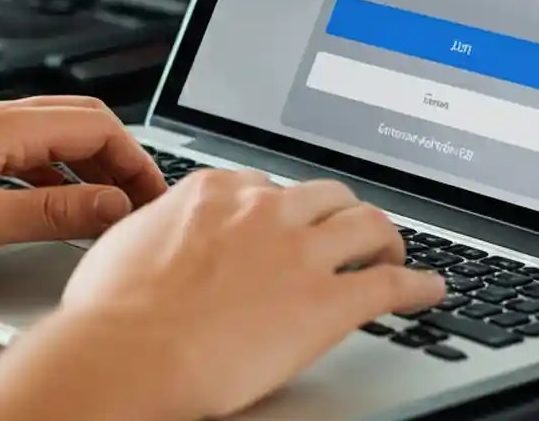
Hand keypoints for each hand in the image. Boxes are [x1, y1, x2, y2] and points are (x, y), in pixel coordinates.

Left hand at [0, 96, 165, 276]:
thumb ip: (52, 213)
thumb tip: (110, 203)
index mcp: (1, 127)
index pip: (95, 127)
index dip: (134, 160)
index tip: (152, 193)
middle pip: (78, 122)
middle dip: (118, 158)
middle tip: (139, 196)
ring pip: (50, 136)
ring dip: (86, 166)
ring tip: (105, 204)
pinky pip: (22, 151)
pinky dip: (52, 174)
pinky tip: (50, 203)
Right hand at [0, 170, 444, 420]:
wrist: (127, 353)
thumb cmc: (110, 312)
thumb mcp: (124, 243)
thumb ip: (159, 228)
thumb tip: (159, 233)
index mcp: (216, 192)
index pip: (268, 185)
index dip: (285, 207)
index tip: (291, 220)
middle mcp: (264, 210)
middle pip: (326, 196)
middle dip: (340, 212)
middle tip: (347, 232)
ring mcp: (299, 252)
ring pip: (367, 224)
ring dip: (385, 238)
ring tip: (393, 252)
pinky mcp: (326, 302)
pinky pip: (390, 283)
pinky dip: (417, 284)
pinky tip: (428, 289)